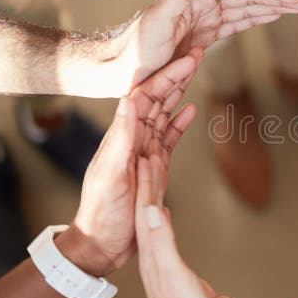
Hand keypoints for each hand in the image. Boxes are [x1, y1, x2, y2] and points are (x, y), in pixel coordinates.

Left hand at [66, 52, 200, 275]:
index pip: (145, 96)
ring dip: (179, 91)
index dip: (165, 74)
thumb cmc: (102, 214)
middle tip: (196, 54)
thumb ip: (121, 140)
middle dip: (175, 74)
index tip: (183, 57)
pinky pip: (169, 138)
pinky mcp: (154, 166)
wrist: (101, 244)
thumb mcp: (111, 177)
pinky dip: (180, 122)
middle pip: (157, 98)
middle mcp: (132, 139)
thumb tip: (130, 103)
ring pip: (165, 113)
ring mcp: (144, 151)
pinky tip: (191, 109)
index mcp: (122, 136)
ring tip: (194, 71)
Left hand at [103, 0, 297, 95]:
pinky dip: (257, 17)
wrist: (119, 71)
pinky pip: (237, 21)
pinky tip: (273, 15)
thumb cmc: (136, 47)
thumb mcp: (159, 17)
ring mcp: (205, 17)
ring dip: (273, 4)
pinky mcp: (204, 33)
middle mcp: (203, 2)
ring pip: (247, 6)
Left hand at [135, 156, 215, 297]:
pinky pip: (162, 229)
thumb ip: (162, 240)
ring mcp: (159, 259)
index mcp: (151, 247)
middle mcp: (152, 249)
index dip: (146, 175)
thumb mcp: (173, 273)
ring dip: (154, 189)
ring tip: (156, 169)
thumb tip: (155, 207)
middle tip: (150, 147)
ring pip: (153, 213)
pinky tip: (164, 210)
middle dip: (148, 176)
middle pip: (147, 203)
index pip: (145, 203)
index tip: (147, 148)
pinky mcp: (169, 267)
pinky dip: (163, 212)